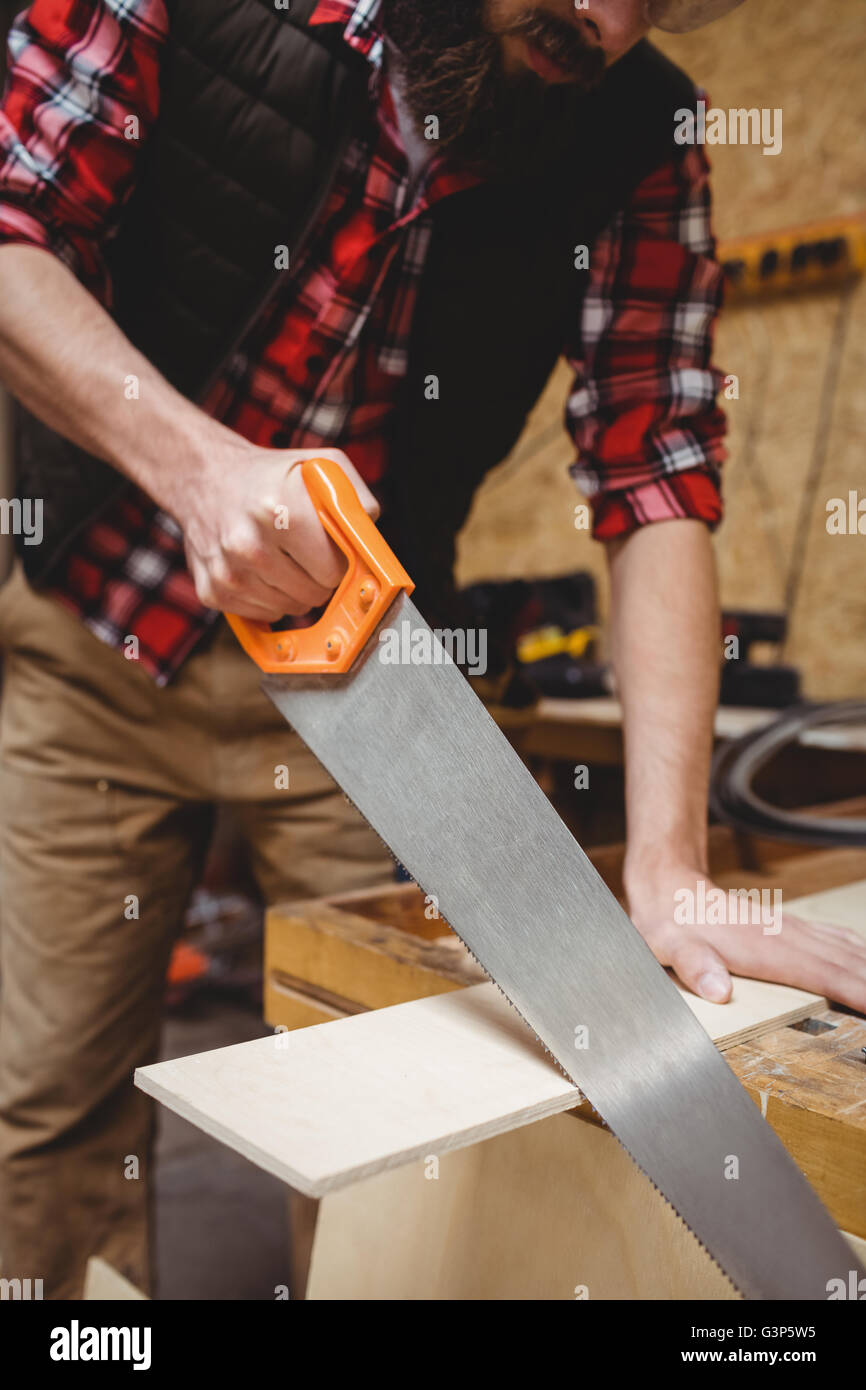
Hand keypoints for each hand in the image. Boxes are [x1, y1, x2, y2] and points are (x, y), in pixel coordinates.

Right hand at [167, 433, 378, 620]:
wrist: (203, 479)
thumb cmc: (269, 476)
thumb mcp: (319, 467)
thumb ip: (356, 501)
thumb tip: (372, 544)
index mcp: (278, 511)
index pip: (332, 571)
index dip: (339, 562)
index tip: (333, 550)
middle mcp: (247, 544)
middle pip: (314, 594)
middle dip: (319, 578)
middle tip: (308, 553)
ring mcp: (227, 572)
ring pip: (291, 608)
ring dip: (296, 589)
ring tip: (283, 557)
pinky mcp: (212, 592)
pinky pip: (265, 614)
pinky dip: (270, 598)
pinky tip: (261, 569)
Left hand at [626, 866, 865, 1012]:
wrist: (669, 886)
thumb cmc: (668, 922)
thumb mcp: (668, 946)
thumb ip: (693, 966)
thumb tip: (717, 989)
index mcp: (766, 948)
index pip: (824, 975)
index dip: (857, 992)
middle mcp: (785, 936)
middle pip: (845, 963)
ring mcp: (788, 930)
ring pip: (844, 950)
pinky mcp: (785, 929)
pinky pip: (832, 941)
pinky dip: (855, 953)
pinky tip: (862, 958)